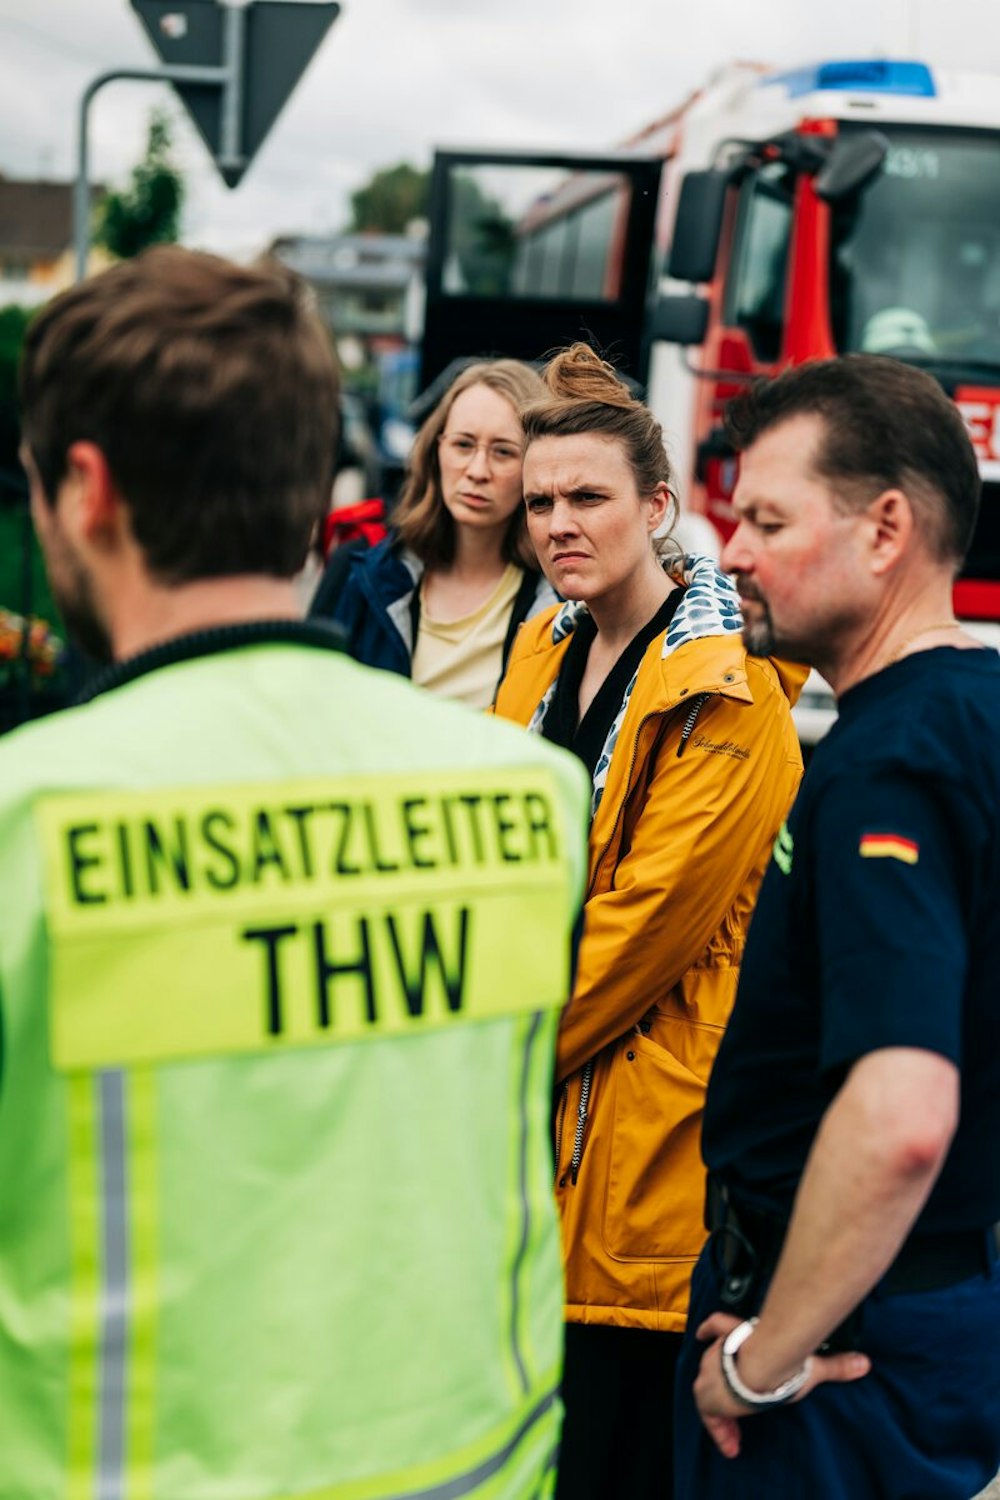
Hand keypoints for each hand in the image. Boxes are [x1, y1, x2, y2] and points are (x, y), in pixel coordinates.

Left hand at [692, 1312, 870, 1458]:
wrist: (759, 1371)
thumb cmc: (781, 1363)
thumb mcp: (808, 1364)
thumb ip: (835, 1365)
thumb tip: (864, 1363)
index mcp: (739, 1338)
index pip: (718, 1325)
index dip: (711, 1329)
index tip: (703, 1332)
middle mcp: (720, 1352)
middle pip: (711, 1362)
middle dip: (719, 1382)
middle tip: (730, 1406)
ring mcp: (710, 1372)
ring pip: (707, 1388)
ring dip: (720, 1409)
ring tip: (734, 1435)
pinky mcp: (707, 1397)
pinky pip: (708, 1416)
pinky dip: (718, 1430)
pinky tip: (728, 1444)